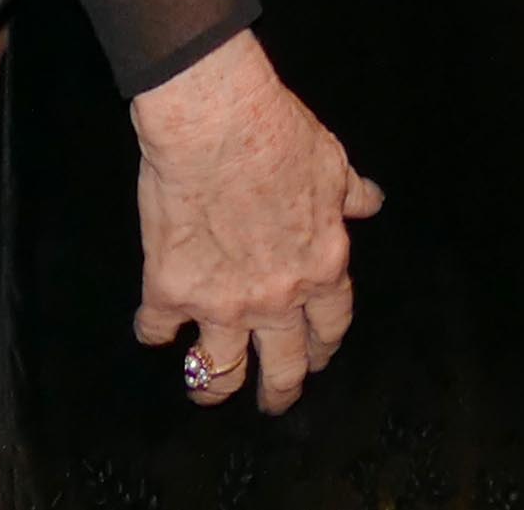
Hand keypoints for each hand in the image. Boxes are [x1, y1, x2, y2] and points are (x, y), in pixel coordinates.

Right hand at [130, 32, 383, 413]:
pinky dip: (154, 332)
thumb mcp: (332, 162)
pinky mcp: (172, 292)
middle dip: (281, 390)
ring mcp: (223, 302)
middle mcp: (277, 297)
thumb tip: (369, 204)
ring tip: (208, 392)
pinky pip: (158, 330)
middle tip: (275, 400)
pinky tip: (153, 330)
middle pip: (284, 366)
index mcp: (321, 266)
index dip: (324, 345)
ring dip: (214, 388)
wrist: (217, 124)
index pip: (331, 324)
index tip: (317, 355)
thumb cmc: (278, 133)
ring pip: (220, 372)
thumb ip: (350, 194)